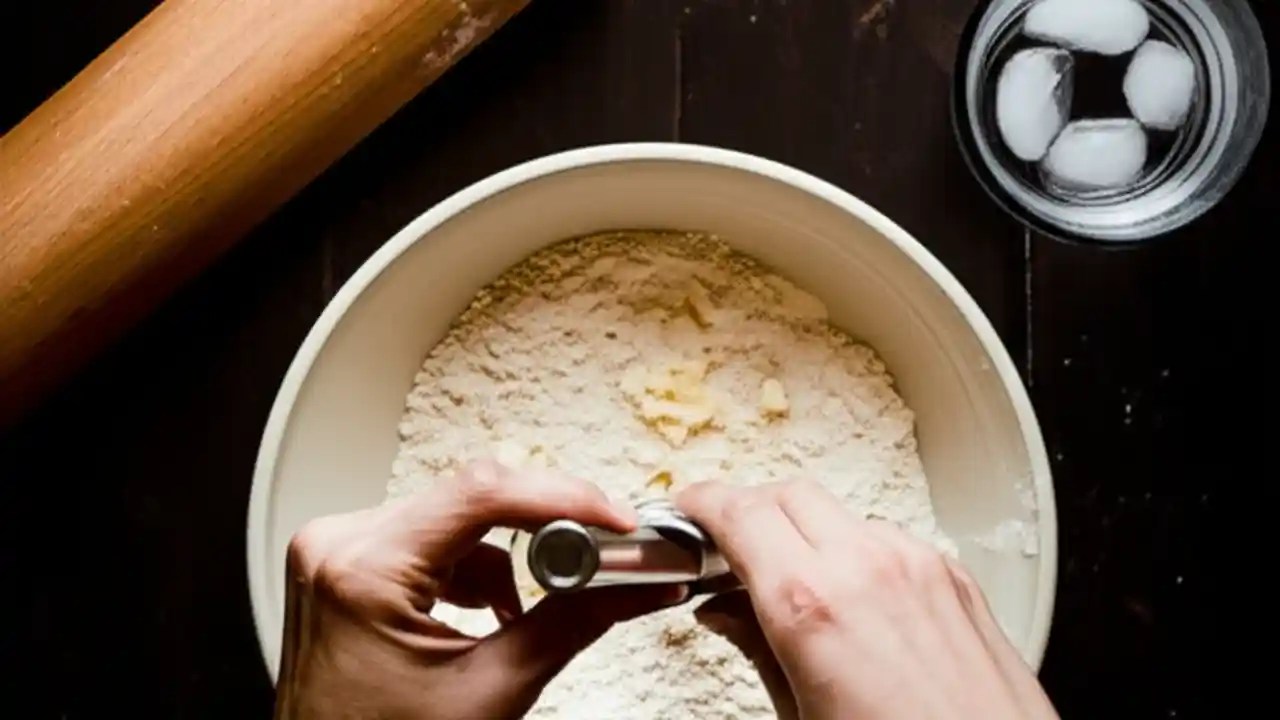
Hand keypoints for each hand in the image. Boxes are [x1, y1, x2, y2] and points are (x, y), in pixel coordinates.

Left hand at [274, 461, 683, 719]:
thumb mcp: (488, 693)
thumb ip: (567, 626)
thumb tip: (631, 586)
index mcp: (361, 571)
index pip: (479, 496)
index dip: (561, 499)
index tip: (612, 521)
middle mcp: (338, 545)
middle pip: (470, 500)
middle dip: (544, 527)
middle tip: (603, 552)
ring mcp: (338, 553)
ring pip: (456, 520)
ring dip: (509, 557)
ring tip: (539, 604)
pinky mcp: (349, 567)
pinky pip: (432, 543)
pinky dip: (476, 572)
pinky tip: (497, 610)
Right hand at [679, 480, 1057, 719]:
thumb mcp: (800, 715)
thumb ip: (756, 649)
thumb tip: (725, 614)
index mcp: (813, 604)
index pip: (739, 514)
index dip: (702, 504)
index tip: (690, 512)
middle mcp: (868, 568)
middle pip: (788, 494)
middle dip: (750, 508)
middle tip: (729, 545)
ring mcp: (918, 566)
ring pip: (841, 513)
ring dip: (807, 531)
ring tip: (792, 578)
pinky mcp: (955, 578)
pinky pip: (889, 539)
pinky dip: (857, 551)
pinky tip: (852, 597)